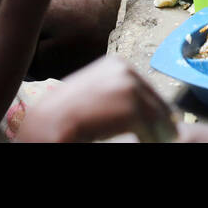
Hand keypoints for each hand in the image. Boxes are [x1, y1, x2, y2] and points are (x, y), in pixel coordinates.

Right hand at [16, 56, 174, 142]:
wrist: (46, 124)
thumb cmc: (64, 114)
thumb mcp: (93, 95)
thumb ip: (115, 95)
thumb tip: (145, 107)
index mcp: (116, 64)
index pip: (149, 89)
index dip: (155, 110)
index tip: (159, 125)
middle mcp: (125, 70)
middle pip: (158, 101)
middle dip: (160, 122)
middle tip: (161, 136)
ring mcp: (128, 86)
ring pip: (159, 116)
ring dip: (157, 132)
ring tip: (153, 140)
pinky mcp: (131, 106)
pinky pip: (154, 128)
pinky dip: (152, 138)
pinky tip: (143, 143)